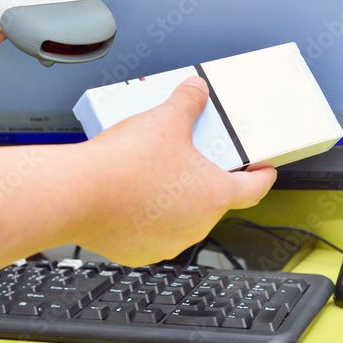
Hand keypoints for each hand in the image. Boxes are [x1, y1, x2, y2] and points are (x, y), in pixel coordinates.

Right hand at [76, 77, 276, 266]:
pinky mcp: (139, 252)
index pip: (255, 189)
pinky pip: (152, 232)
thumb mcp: (166, 119)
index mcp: (214, 196)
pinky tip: (133, 194)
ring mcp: (168, 242)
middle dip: (205, 179)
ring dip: (176, 200)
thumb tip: (196, 90)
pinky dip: (148, 216)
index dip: (263, 177)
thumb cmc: (124, 165)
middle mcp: (196, 225)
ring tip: (155, 173)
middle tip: (191, 157)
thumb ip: (188, 102)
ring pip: (182, 217)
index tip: (265, 171)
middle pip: (213, 200)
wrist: (77, 194)